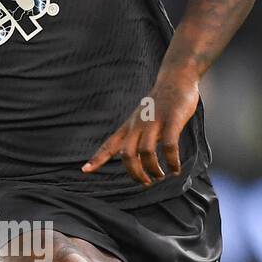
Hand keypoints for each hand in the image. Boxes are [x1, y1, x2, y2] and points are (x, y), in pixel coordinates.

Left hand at [82, 72, 199, 186]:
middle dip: (134, 173)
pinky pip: (170, 145)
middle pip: (126, 154)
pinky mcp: (172, 120)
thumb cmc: (159, 102)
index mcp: (129, 126)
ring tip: (161, 177)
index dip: (97, 158)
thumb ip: (134, 136)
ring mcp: (154, 122)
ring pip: (146, 152)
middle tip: (145, 183)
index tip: (84, 170)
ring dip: (153, 169)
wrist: (176, 78)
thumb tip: (127, 154)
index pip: (109, 144)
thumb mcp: (141, 118)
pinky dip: (172, 161)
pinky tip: (176, 169)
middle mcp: (138, 125)